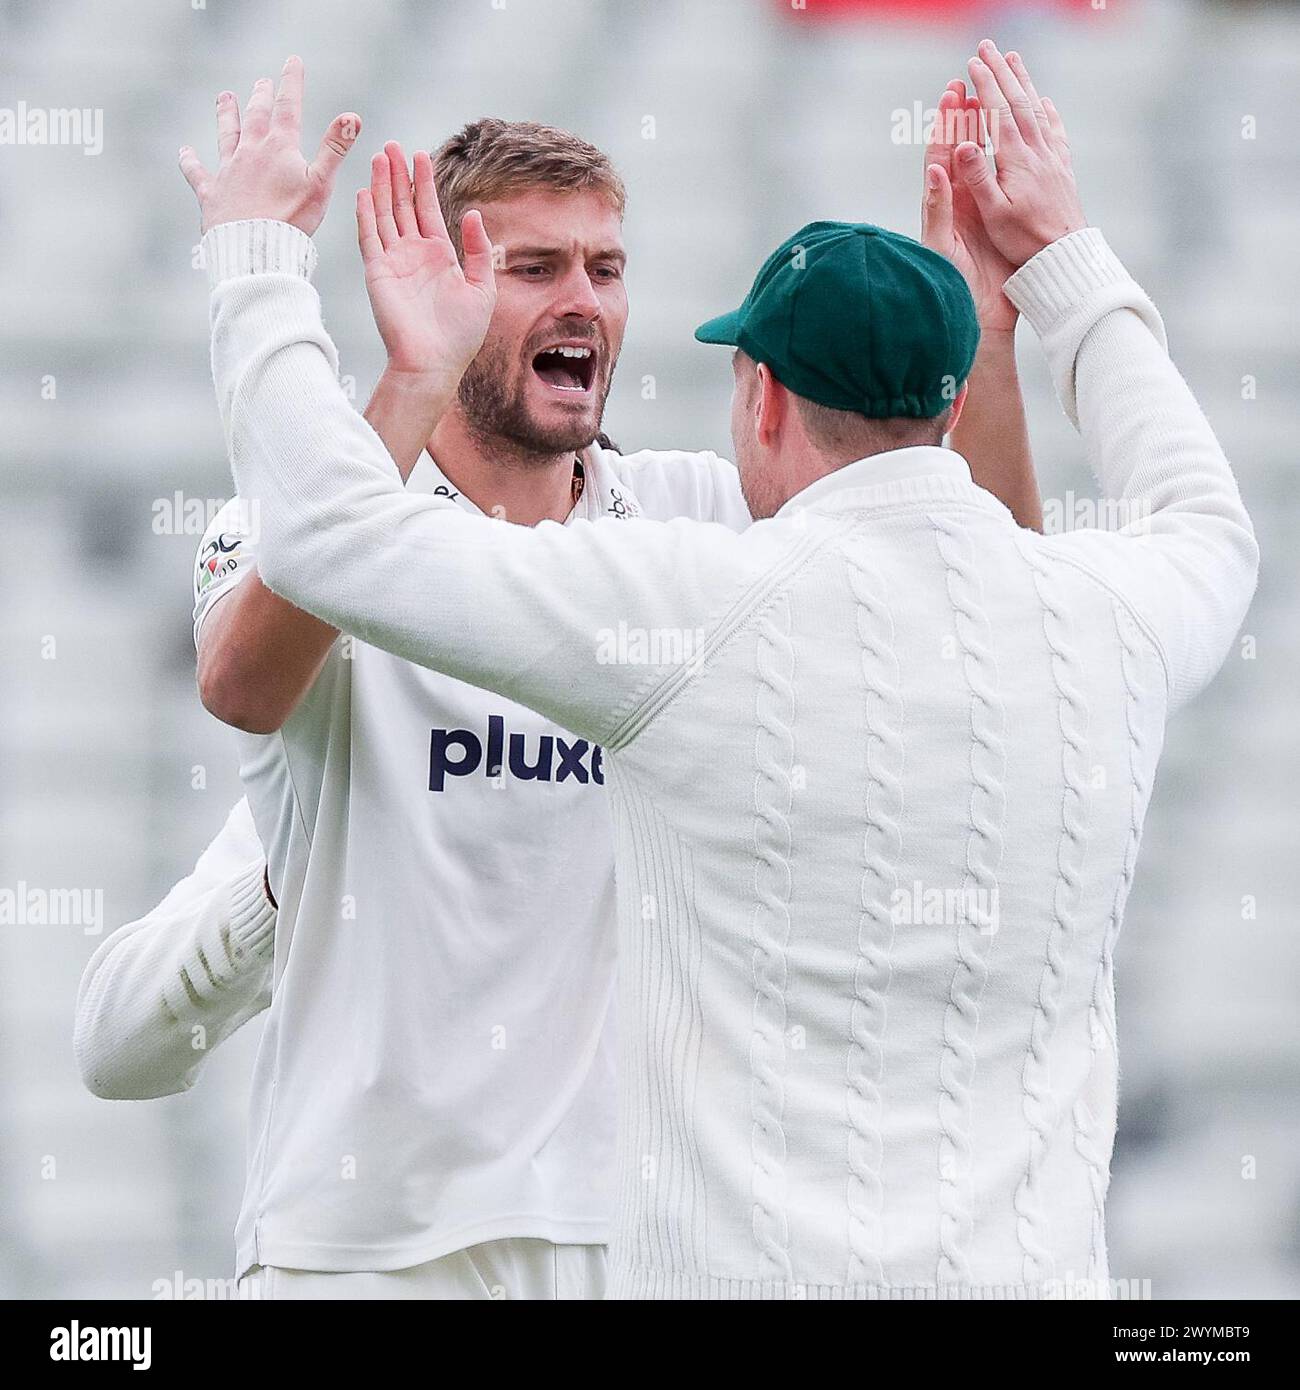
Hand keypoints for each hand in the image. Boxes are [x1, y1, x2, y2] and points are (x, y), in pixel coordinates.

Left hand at [179, 56, 359, 234]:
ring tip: (224, 97)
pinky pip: (197, 173)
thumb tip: (352, 117)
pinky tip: (184, 152)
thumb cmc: (292, 220)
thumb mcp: (321, 184)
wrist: (253, 248)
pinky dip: (190, 161)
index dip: (291, 82)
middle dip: (260, 96)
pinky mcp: (212, 193)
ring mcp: (228, 170)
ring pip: (226, 134)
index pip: (288, 106)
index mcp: (279, 148)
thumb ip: (335, 148)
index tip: (293, 62)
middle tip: (262, 82)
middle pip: (256, 116)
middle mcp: (250, 151)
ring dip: (226, 115)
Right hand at [357, 142, 496, 384]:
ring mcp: (393, 262)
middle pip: (403, 205)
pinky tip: (363, 192)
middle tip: (394, 145)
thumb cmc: (461, 335)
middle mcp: (414, 255)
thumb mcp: (482, 288)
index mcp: (439, 256)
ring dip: (381, 186)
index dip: (423, 182)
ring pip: (384, 214)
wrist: (434, 363)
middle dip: (398, 175)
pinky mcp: (377, 273)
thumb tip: (474, 213)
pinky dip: (366, 215)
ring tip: (379, 156)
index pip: (428, 210)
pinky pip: (369, 238)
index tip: (420, 155)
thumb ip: (478, 250)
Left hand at [921, 78, 1017, 332]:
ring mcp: (980, 211)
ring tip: (992, 100)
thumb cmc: (953, 288)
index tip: (952, 93)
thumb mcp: (943, 248)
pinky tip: (1018, 140)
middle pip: (961, 152)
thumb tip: (934, 170)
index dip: (946, 125)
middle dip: (964, 119)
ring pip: (983, 163)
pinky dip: (1009, 159)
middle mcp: (959, 205)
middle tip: (971, 83)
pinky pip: (1004, 183)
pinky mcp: (999, 223)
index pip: (941, 157)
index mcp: (943, 207)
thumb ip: (938, 210)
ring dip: (985, 132)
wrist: (978, 321)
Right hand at [951, 41, 1083, 269]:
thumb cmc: (1023, 241)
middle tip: (988, 46)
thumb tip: (963, 145)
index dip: (985, 86)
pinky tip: (1044, 101)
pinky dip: (1048, 110)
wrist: (1064, 256)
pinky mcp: (1061, 169)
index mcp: (1015, 160)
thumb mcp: (994, 215)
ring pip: (1036, 109)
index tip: (972, 63)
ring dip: (1023, 82)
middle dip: (1001, 72)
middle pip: (1018, 101)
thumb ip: (978, 178)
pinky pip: (1054, 130)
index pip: (997, 113)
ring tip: (1014, 59)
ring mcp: (1051, 158)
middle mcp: (1036, 151)